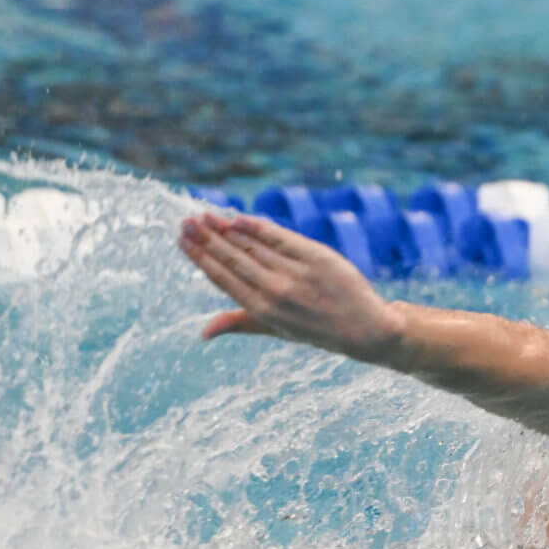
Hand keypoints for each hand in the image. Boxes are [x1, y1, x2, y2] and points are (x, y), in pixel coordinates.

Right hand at [180, 212, 408, 364]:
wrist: (366, 329)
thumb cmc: (317, 328)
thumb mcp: (277, 329)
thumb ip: (240, 322)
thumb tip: (202, 333)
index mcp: (263, 311)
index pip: (223, 278)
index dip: (201, 257)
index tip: (183, 240)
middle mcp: (277, 292)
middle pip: (233, 258)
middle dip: (207, 238)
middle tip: (186, 221)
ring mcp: (297, 274)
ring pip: (253, 246)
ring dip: (227, 228)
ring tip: (207, 216)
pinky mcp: (317, 258)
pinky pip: (281, 238)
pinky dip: (259, 227)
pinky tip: (241, 218)